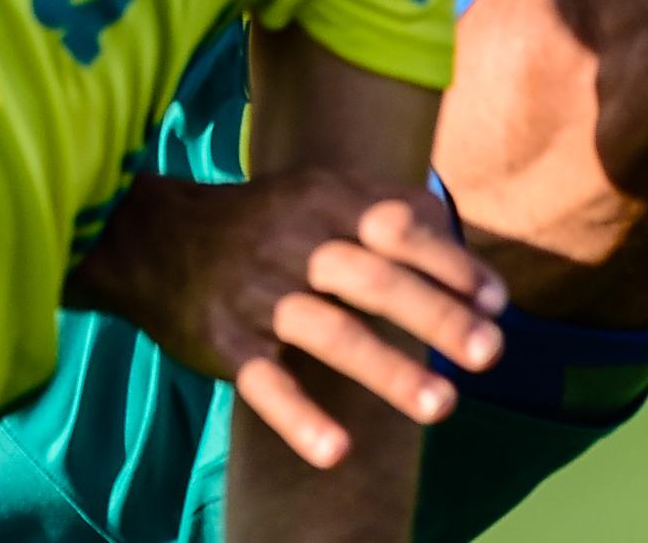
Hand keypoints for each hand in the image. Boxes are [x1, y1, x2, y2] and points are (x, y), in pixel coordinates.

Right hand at [69, 171, 504, 467]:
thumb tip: (484, 281)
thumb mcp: (318, 195)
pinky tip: (335, 451)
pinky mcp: (226, 342)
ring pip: (328, 332)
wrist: (151, 237)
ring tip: (443, 406)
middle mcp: (293, 244)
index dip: (449, 263)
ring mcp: (258, 294)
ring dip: (388, 370)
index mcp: (322, 203)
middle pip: (372, 278)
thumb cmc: (263, 223)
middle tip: (490, 353)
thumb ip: (393, 223)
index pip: (397, 227)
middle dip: (435, 315)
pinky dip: (298, 418)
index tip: (496, 302)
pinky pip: (265, 382)